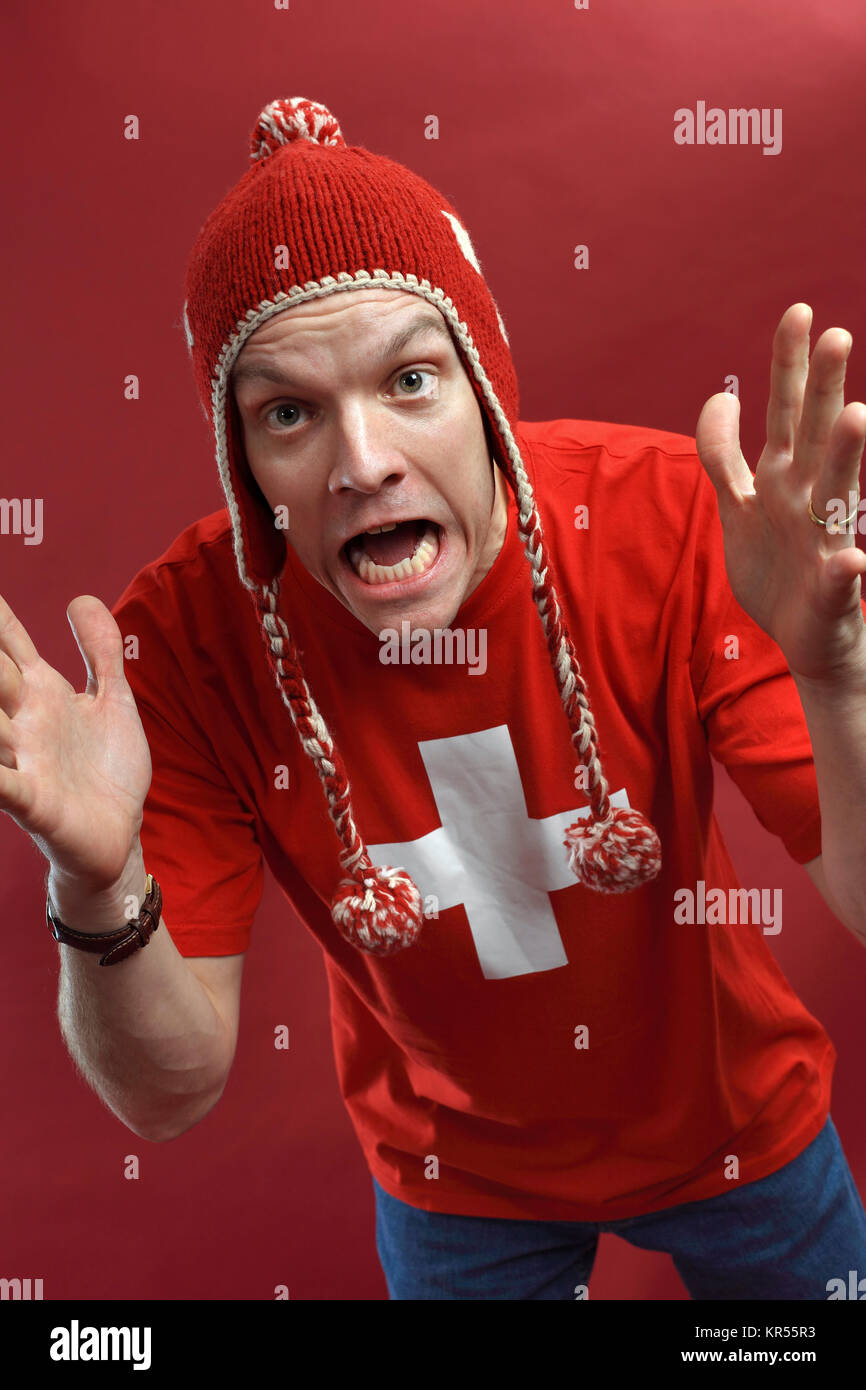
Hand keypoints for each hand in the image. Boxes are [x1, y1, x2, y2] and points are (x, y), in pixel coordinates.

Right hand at [0, 593, 151, 891]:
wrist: (119, 838)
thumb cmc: (108, 770)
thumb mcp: (112, 701)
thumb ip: (99, 652)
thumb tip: (81, 598)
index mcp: (41, 693)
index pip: (8, 643)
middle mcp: (23, 721)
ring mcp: (24, 760)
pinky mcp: (33, 801)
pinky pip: (2, 785)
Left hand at [695, 303, 865, 682]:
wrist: (807, 639)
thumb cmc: (777, 567)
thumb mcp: (741, 504)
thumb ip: (724, 454)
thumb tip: (720, 396)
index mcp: (783, 476)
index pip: (783, 410)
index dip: (786, 365)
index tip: (797, 310)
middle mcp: (808, 498)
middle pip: (813, 434)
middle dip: (823, 387)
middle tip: (835, 333)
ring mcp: (824, 540)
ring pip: (836, 493)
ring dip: (845, 455)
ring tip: (856, 415)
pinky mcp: (834, 590)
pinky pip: (841, 578)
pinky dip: (846, 569)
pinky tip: (852, 559)